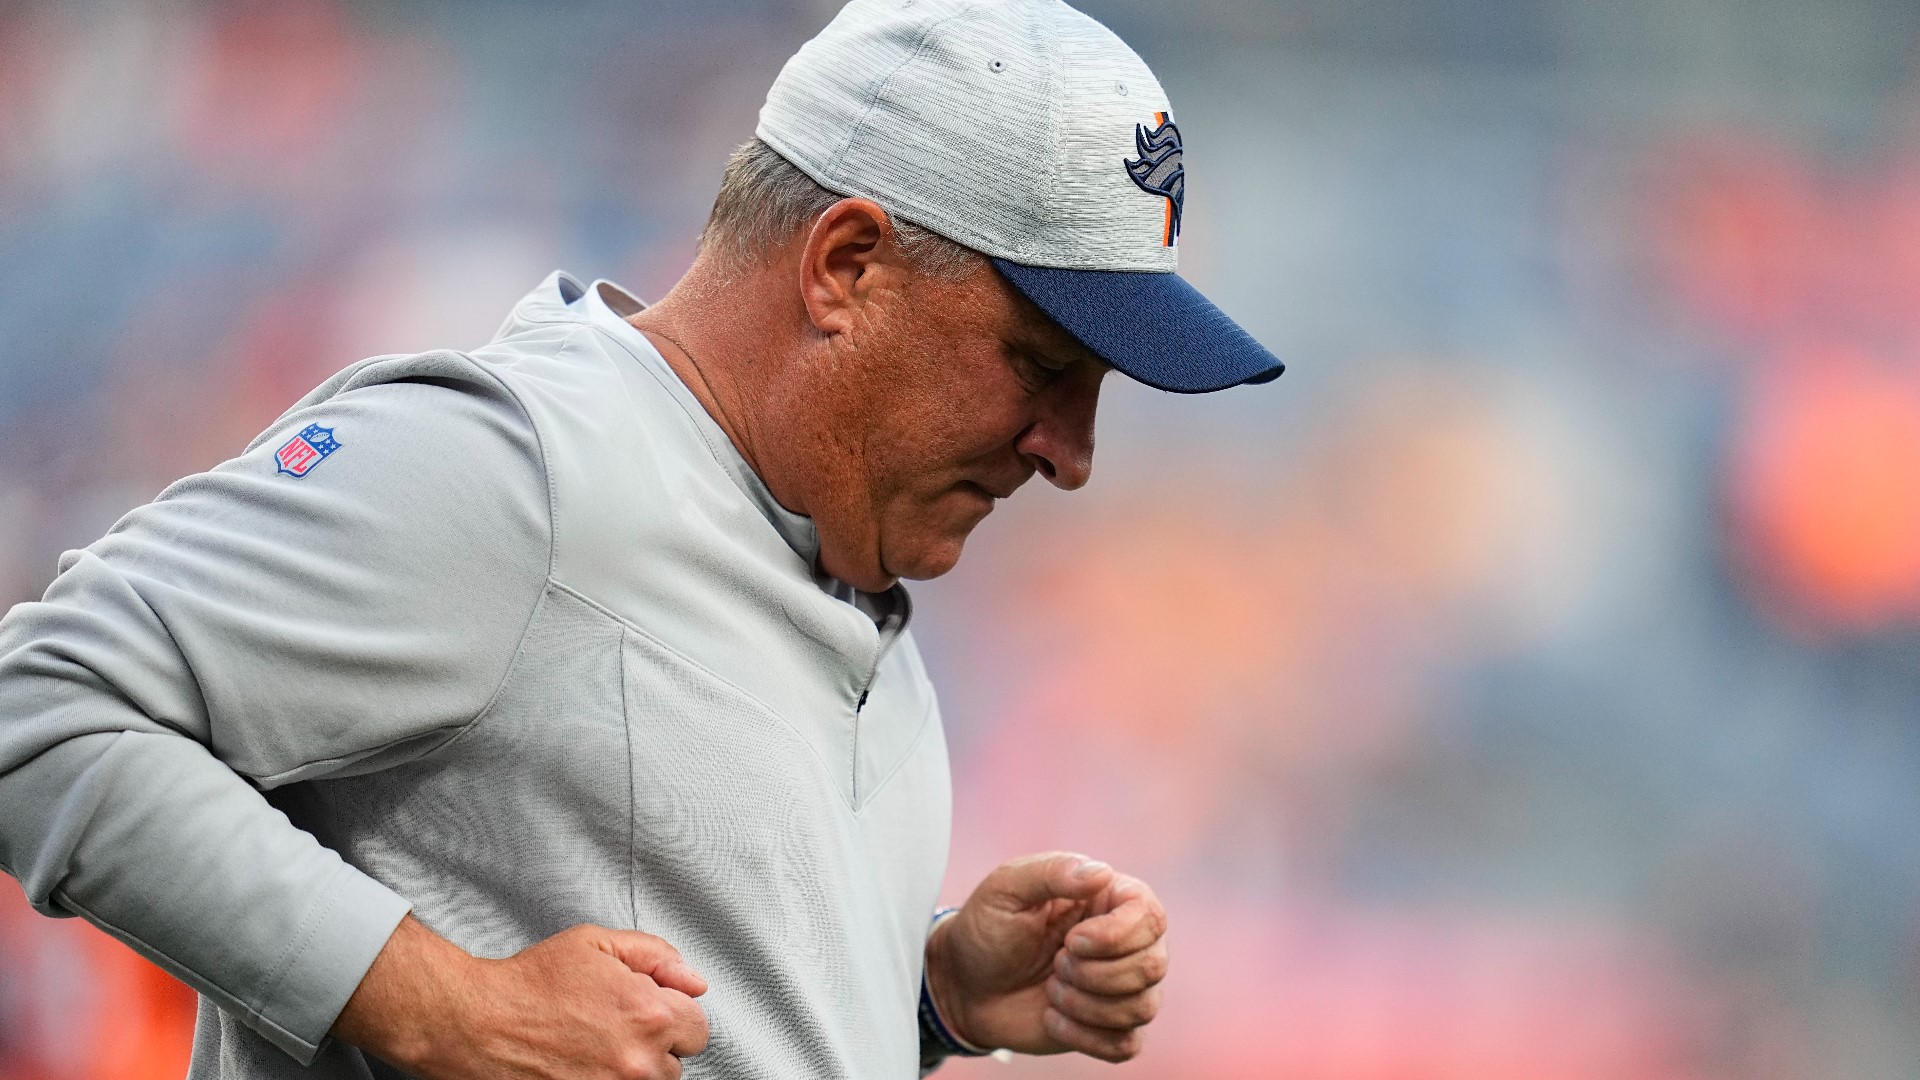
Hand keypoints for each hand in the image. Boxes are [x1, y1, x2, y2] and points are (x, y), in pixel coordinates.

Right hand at [334, 915, 709, 1078]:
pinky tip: (583, 1065)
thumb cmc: (528, 985)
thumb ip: (656, 956)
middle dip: (653, 1043)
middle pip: (675, 1062)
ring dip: (631, 1068)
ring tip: (594, 1046)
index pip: (697, 1028)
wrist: (476, 1023)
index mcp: (649, 1014)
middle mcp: (638, 1060)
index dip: (671, 1013)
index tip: (647, 1009)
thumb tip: (692, 981)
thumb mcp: (596, 944)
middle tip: (613, 1025)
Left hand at [924, 852, 1167, 1062]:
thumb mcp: (1007, 887)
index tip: (1072, 941)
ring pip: (1142, 1007)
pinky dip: (1084, 1036)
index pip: (1150, 916)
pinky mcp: (1109, 1028)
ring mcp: (1121, 988)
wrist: (964, 984)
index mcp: (1109, 900)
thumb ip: (1053, 871)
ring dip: (1086, 1005)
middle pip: (1152, 965)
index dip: (1117, 935)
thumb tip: (1102, 872)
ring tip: (1051, 990)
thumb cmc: (987, 928)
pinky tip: (1053, 1018)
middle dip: (1094, 973)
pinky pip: (1126, 1044)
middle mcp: (1126, 943)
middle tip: (1055, 964)